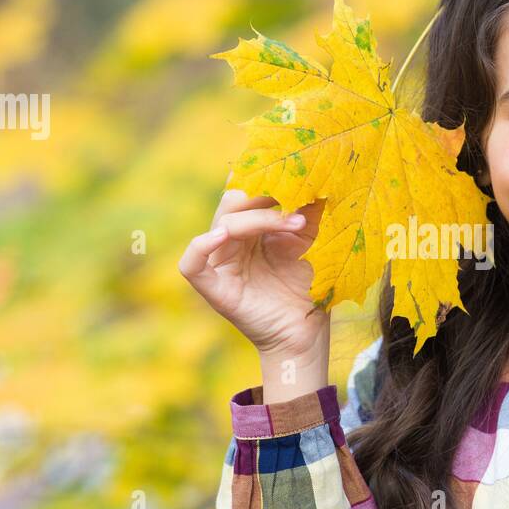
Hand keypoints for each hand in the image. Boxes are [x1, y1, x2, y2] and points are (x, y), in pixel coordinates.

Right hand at [178, 188, 329, 358]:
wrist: (307, 334)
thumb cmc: (311, 290)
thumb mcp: (314, 241)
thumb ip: (311, 210)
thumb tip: (317, 175)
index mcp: (253, 228)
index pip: (248, 190)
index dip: (269, 180)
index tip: (302, 177)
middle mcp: (233, 241)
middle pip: (233, 201)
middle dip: (266, 195)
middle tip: (299, 197)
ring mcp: (220, 263)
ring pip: (224, 224)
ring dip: (261, 218)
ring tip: (298, 223)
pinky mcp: (214, 288)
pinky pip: (191, 263)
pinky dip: (201, 246)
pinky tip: (224, 235)